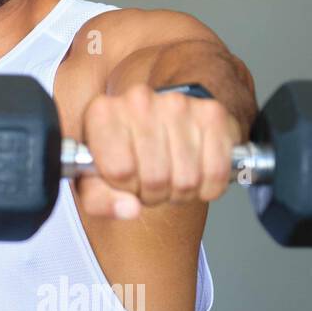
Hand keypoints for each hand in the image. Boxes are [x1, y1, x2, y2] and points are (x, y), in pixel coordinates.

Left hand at [76, 85, 240, 219]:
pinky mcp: (212, 113)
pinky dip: (209, 186)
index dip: (125, 188)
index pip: (120, 171)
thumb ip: (99, 200)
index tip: (126, 181)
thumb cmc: (123, 150)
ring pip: (186, 179)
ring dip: (180, 191)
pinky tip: (195, 174)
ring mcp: (179, 104)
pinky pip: (217, 172)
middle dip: (153, 194)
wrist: (157, 121)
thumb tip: (129, 209)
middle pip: (155, 178)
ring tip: (170, 177)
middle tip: (150, 184)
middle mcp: (140, 101)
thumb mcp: (94, 177)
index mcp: (103, 113)